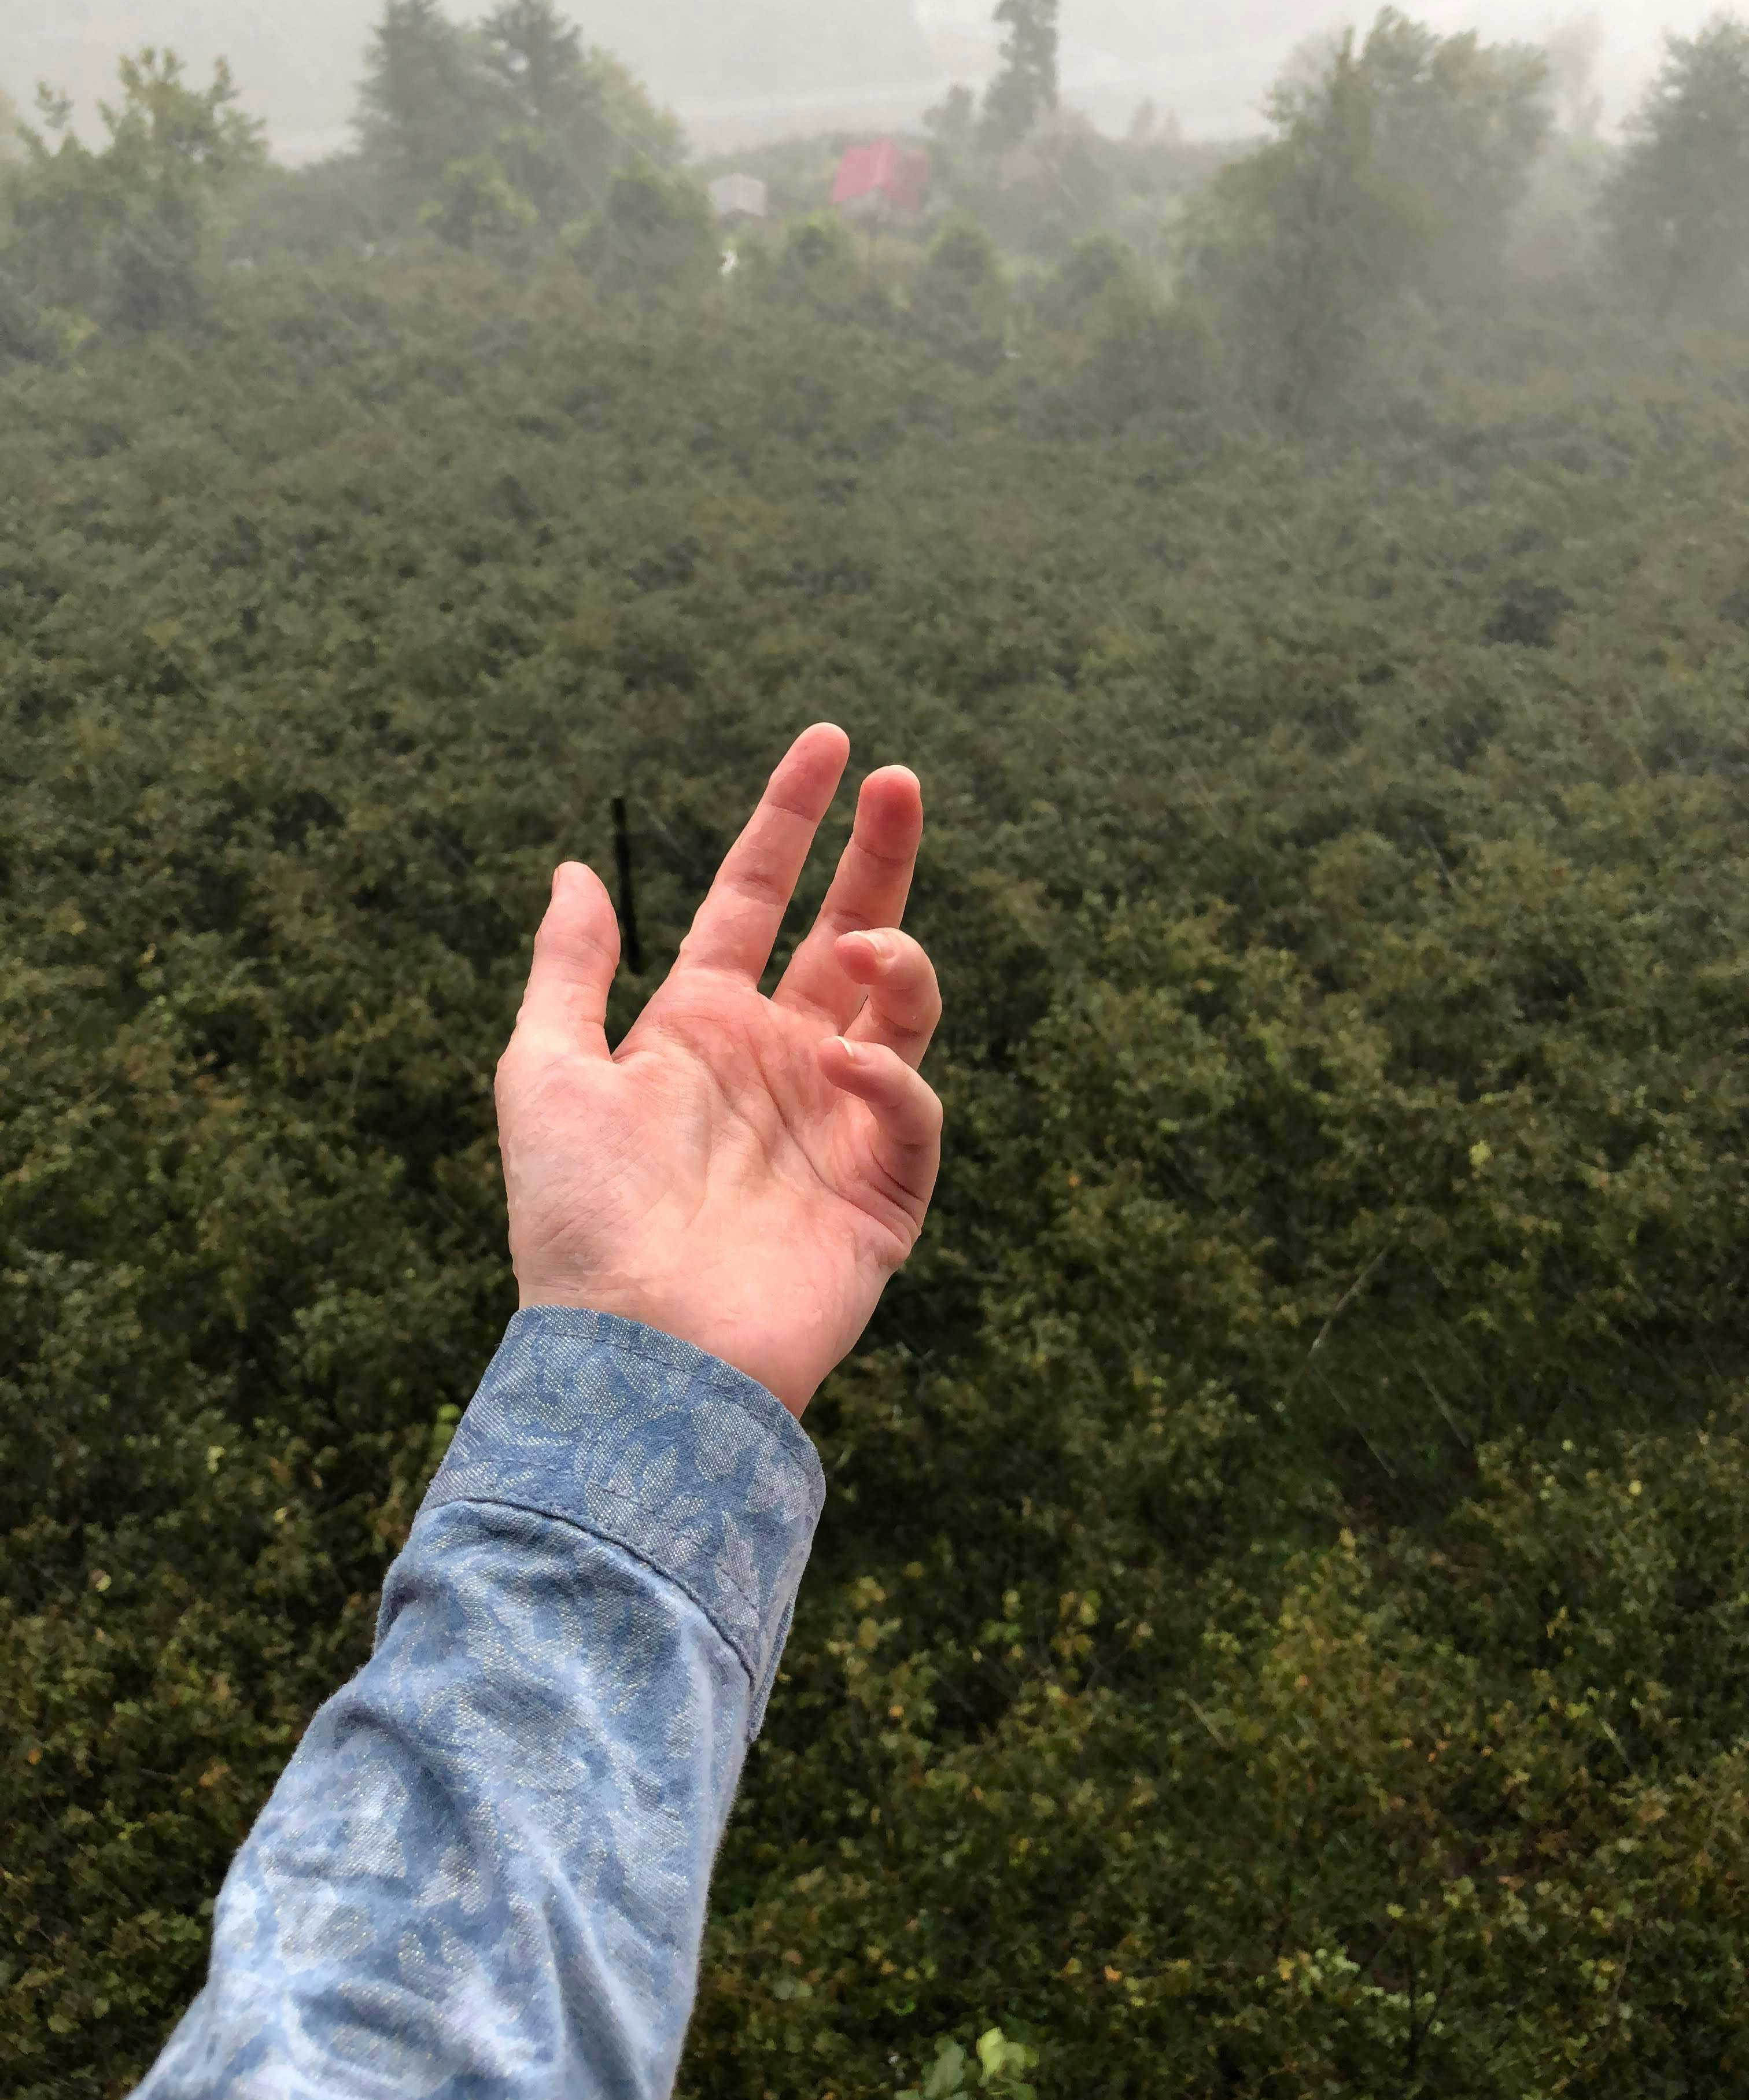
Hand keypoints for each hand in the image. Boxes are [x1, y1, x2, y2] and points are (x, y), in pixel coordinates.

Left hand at [494, 724, 942, 1418]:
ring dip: (897, 959)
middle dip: (876, 857)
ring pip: (898, 1012)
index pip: (755, 900)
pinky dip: (893, 1080)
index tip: (828, 746)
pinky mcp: (879, 1196)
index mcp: (700, 1027)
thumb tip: (576, 868)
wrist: (633, 1354)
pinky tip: (849, 1070)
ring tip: (872, 944)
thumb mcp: (545, 1073)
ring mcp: (833, 1126)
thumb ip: (570, 967)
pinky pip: (911, 1113)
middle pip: (845, 934)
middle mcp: (774, 1063)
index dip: (789, 822)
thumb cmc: (577, 1219)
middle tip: (900, 779)